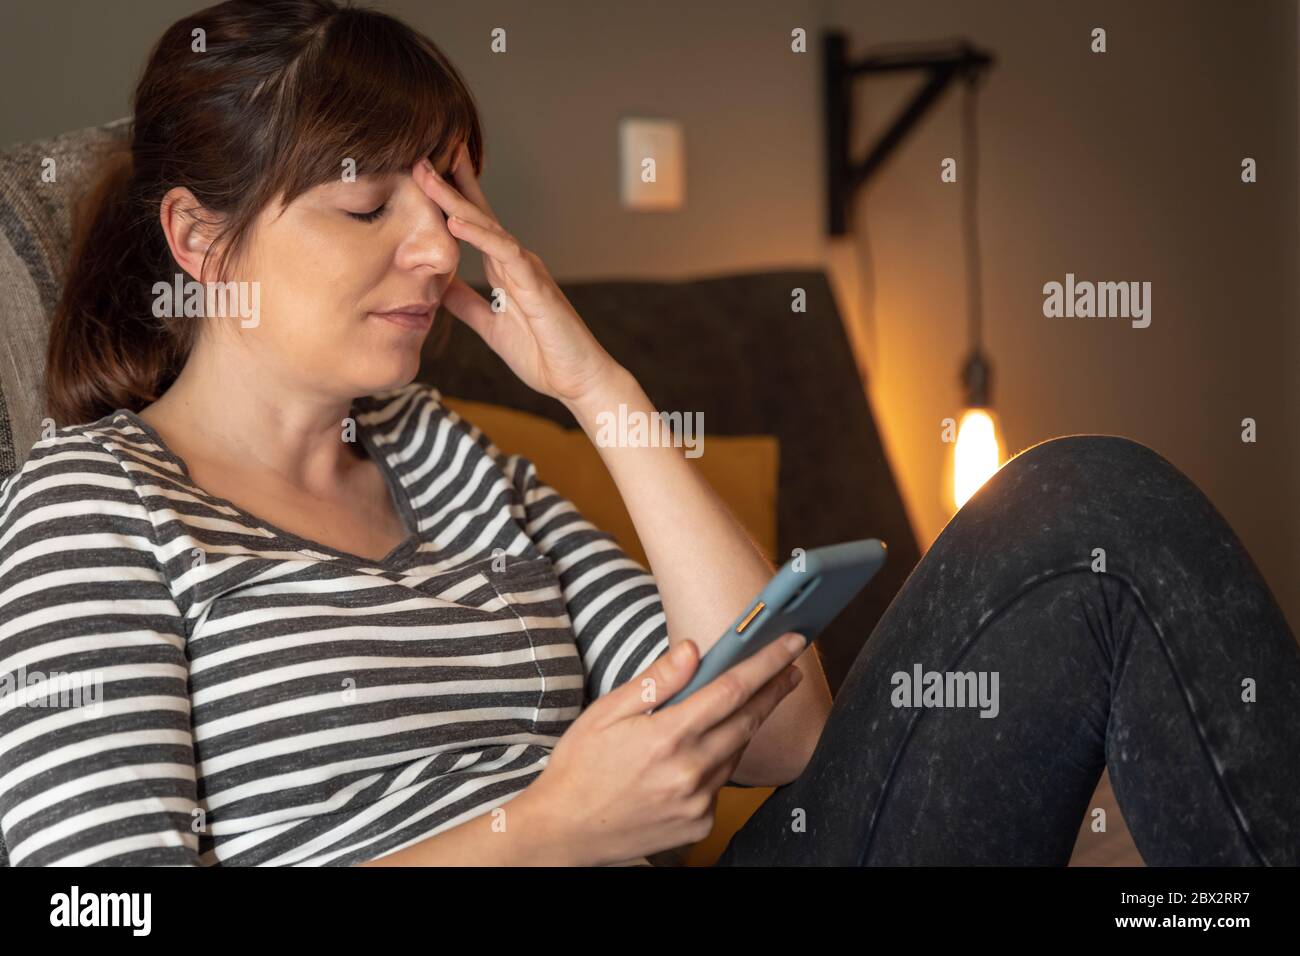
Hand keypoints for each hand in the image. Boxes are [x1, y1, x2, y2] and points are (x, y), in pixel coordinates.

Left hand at [413, 146, 621, 404]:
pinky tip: (455, 222)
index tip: (423, 173)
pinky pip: (506, 254)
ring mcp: (527, 270)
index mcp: (505, 270)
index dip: (450, 198)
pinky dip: (480, 236)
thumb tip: (438, 284)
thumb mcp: (490, 325)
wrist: (577, 380)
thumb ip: (467, 303)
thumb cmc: (542, 353)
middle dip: (450, 184)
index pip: (474, 226)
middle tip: (420, 156)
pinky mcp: (536, 285)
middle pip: (478, 214)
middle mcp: (516, 261)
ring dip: (457, 201)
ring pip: (488, 226)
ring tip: (429, 176)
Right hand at [524, 630, 807, 865]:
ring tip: (747, 702)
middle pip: (748, 720)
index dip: (767, 663)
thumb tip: (693, 649)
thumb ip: (656, 680)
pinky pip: (722, 783)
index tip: (791, 644)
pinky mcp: (700, 824)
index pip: (732, 689)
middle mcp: (689, 771)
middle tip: (789, 667)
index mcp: (667, 736)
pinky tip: (703, 751)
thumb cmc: (580, 767)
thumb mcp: (607, 711)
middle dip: (773, 690)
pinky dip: (720, 761)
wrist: (566, 831)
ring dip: (746, 724)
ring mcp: (698, 802)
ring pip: (738, 752)